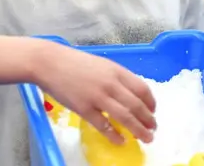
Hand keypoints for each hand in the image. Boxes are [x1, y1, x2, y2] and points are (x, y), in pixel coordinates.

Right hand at [37, 44, 156, 144]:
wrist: (50, 63)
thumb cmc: (75, 63)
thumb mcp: (102, 65)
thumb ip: (116, 78)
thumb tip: (130, 94)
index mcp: (117, 71)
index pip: (142, 89)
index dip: (151, 103)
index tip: (153, 111)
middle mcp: (111, 84)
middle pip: (137, 105)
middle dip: (148, 120)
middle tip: (153, 129)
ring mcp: (98, 97)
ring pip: (125, 117)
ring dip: (139, 130)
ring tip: (146, 138)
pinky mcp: (84, 108)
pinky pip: (104, 126)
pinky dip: (114, 135)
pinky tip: (121, 141)